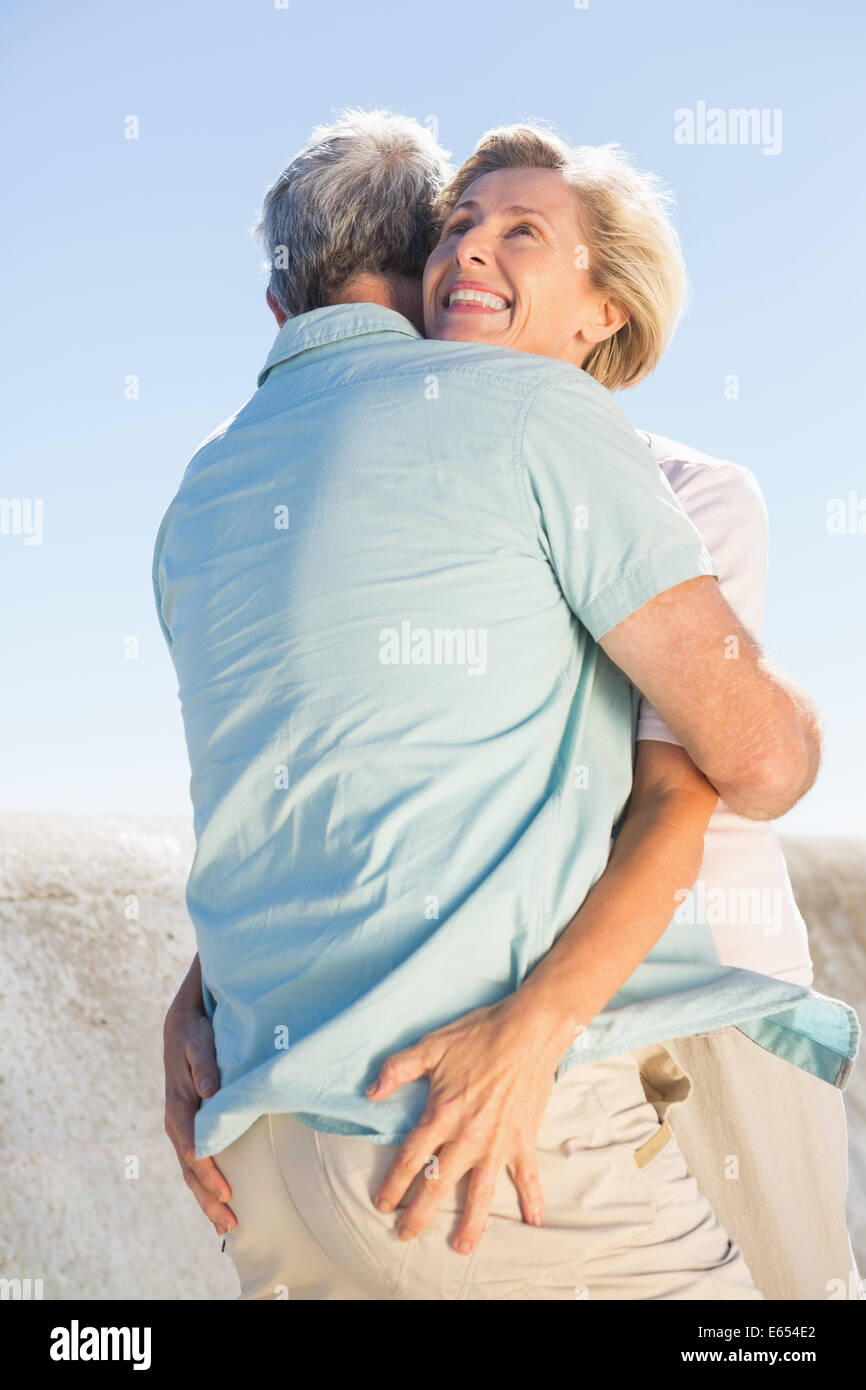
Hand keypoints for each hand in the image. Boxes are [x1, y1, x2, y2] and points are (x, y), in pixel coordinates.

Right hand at [163, 962, 235, 1237]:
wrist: (187, 1013)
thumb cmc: (198, 1024)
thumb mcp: (199, 1036)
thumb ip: (206, 1063)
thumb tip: (211, 1093)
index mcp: (179, 1102)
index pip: (192, 1145)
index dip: (208, 1169)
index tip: (226, 1189)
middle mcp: (178, 1116)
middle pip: (190, 1165)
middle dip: (207, 1195)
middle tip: (229, 1223)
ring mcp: (184, 1120)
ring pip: (192, 1166)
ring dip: (207, 1194)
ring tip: (226, 1224)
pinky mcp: (195, 1119)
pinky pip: (198, 1155)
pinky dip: (208, 1178)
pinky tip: (221, 1195)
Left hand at [367, 996, 573, 1255]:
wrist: (528, 1030)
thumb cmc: (479, 1035)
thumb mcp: (431, 1045)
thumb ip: (397, 1069)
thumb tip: (370, 1093)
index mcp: (442, 1113)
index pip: (411, 1157)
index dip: (393, 1184)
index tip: (383, 1204)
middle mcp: (468, 1135)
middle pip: (438, 1183)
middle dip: (419, 1213)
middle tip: (405, 1235)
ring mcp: (498, 1142)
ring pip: (481, 1192)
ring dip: (471, 1223)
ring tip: (460, 1247)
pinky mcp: (524, 1140)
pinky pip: (528, 1177)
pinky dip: (533, 1200)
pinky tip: (534, 1224)